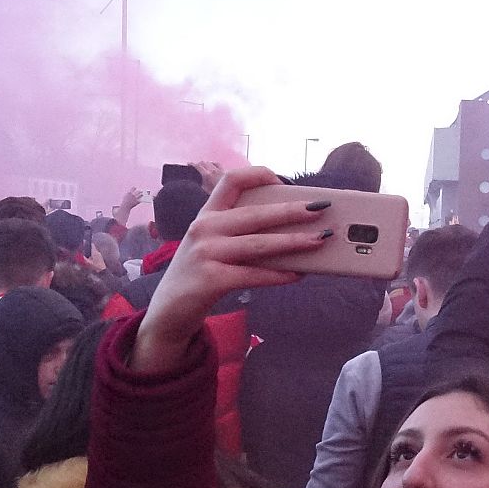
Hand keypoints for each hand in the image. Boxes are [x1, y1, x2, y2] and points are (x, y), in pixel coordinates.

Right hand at [118, 187, 147, 214]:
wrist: (125, 206)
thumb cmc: (125, 201)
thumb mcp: (125, 196)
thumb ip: (128, 194)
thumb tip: (131, 192)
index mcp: (129, 192)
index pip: (133, 188)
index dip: (134, 188)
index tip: (135, 188)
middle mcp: (133, 195)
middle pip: (138, 191)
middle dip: (140, 191)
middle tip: (141, 191)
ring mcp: (135, 198)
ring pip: (140, 195)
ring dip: (141, 195)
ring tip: (142, 194)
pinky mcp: (137, 201)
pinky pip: (140, 200)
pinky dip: (141, 199)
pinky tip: (142, 199)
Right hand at [134, 167, 331, 374]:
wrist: (167, 313)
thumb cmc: (199, 275)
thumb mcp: (212, 246)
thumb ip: (239, 234)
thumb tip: (290, 229)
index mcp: (206, 215)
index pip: (231, 180)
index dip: (258, 174)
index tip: (283, 181)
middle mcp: (203, 229)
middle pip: (255, 213)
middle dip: (291, 210)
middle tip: (321, 209)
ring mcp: (206, 253)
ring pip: (259, 243)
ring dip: (294, 241)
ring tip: (320, 240)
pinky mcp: (211, 280)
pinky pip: (254, 274)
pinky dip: (279, 275)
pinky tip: (299, 275)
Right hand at [191, 160, 225, 191]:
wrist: (228, 193)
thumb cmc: (215, 193)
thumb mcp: (204, 190)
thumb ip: (200, 184)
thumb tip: (196, 180)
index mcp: (206, 175)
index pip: (197, 166)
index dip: (192, 164)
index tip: (188, 163)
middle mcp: (212, 170)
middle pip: (203, 162)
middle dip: (198, 163)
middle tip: (195, 166)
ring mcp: (219, 170)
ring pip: (210, 162)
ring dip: (205, 163)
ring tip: (203, 166)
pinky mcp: (224, 170)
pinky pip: (217, 164)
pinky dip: (213, 163)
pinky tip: (212, 165)